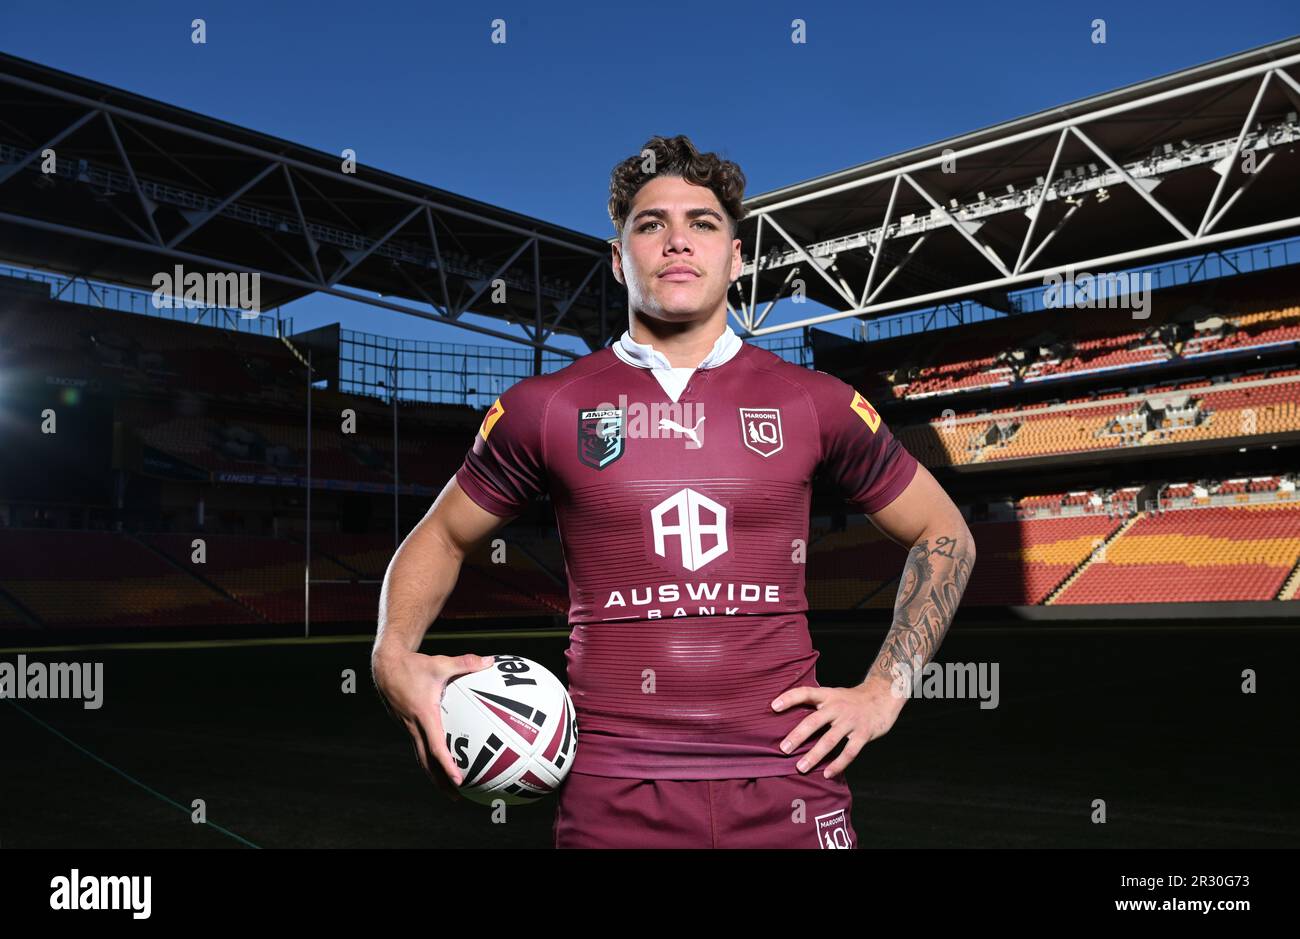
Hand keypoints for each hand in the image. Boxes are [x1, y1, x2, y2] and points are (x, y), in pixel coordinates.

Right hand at [372, 648, 495, 800]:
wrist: (385, 666)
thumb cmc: (413, 664)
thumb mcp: (441, 663)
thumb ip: (466, 663)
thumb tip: (490, 661)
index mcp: (424, 715)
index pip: (435, 746)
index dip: (447, 765)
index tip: (459, 780)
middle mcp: (414, 725)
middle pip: (426, 761)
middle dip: (440, 781)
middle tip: (456, 796)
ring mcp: (408, 726)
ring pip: (420, 756)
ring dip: (433, 773)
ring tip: (449, 787)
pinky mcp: (406, 724)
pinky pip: (419, 745)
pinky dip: (428, 758)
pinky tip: (440, 759)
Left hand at [771, 676, 904, 778]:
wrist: (883, 696)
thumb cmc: (852, 700)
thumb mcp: (834, 695)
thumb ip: (817, 705)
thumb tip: (790, 719)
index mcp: (828, 696)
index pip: (805, 693)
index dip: (789, 698)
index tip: (774, 706)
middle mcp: (838, 707)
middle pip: (814, 721)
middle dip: (798, 735)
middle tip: (783, 749)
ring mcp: (851, 721)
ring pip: (830, 740)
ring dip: (814, 755)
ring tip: (800, 767)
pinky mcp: (864, 733)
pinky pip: (849, 752)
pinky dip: (838, 764)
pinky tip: (828, 773)